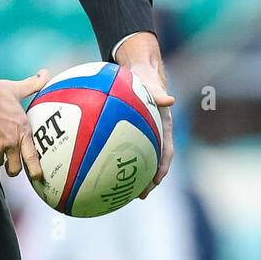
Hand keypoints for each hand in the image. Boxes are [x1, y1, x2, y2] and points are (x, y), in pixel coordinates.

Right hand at [0, 68, 49, 179]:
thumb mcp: (14, 89)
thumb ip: (32, 85)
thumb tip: (44, 74)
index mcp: (21, 131)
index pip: (32, 157)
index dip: (36, 171)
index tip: (37, 177)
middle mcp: (9, 143)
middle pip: (14, 168)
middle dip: (11, 168)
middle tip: (8, 165)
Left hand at [114, 32, 173, 197]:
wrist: (134, 64)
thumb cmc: (141, 71)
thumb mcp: (148, 76)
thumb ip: (156, 87)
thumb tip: (169, 100)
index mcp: (161, 123)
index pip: (166, 149)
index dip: (163, 166)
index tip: (157, 180)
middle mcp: (150, 131)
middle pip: (151, 160)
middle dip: (146, 179)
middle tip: (139, 195)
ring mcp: (137, 131)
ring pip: (133, 156)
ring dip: (128, 173)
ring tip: (116, 190)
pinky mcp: (122, 129)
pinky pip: (114, 145)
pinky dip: (107, 156)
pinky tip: (91, 164)